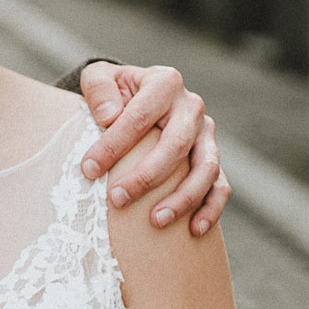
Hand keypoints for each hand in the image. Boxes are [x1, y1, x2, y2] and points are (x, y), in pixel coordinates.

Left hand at [76, 61, 229, 233]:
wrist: (138, 98)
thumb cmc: (114, 93)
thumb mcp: (99, 77)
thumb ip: (98, 88)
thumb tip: (108, 116)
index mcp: (164, 83)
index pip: (138, 117)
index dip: (113, 145)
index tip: (88, 170)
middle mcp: (191, 107)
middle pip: (175, 146)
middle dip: (145, 176)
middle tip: (116, 199)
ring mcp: (206, 134)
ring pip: (206, 168)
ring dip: (182, 198)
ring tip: (155, 221)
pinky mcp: (212, 158)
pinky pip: (220, 186)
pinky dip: (211, 209)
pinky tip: (194, 230)